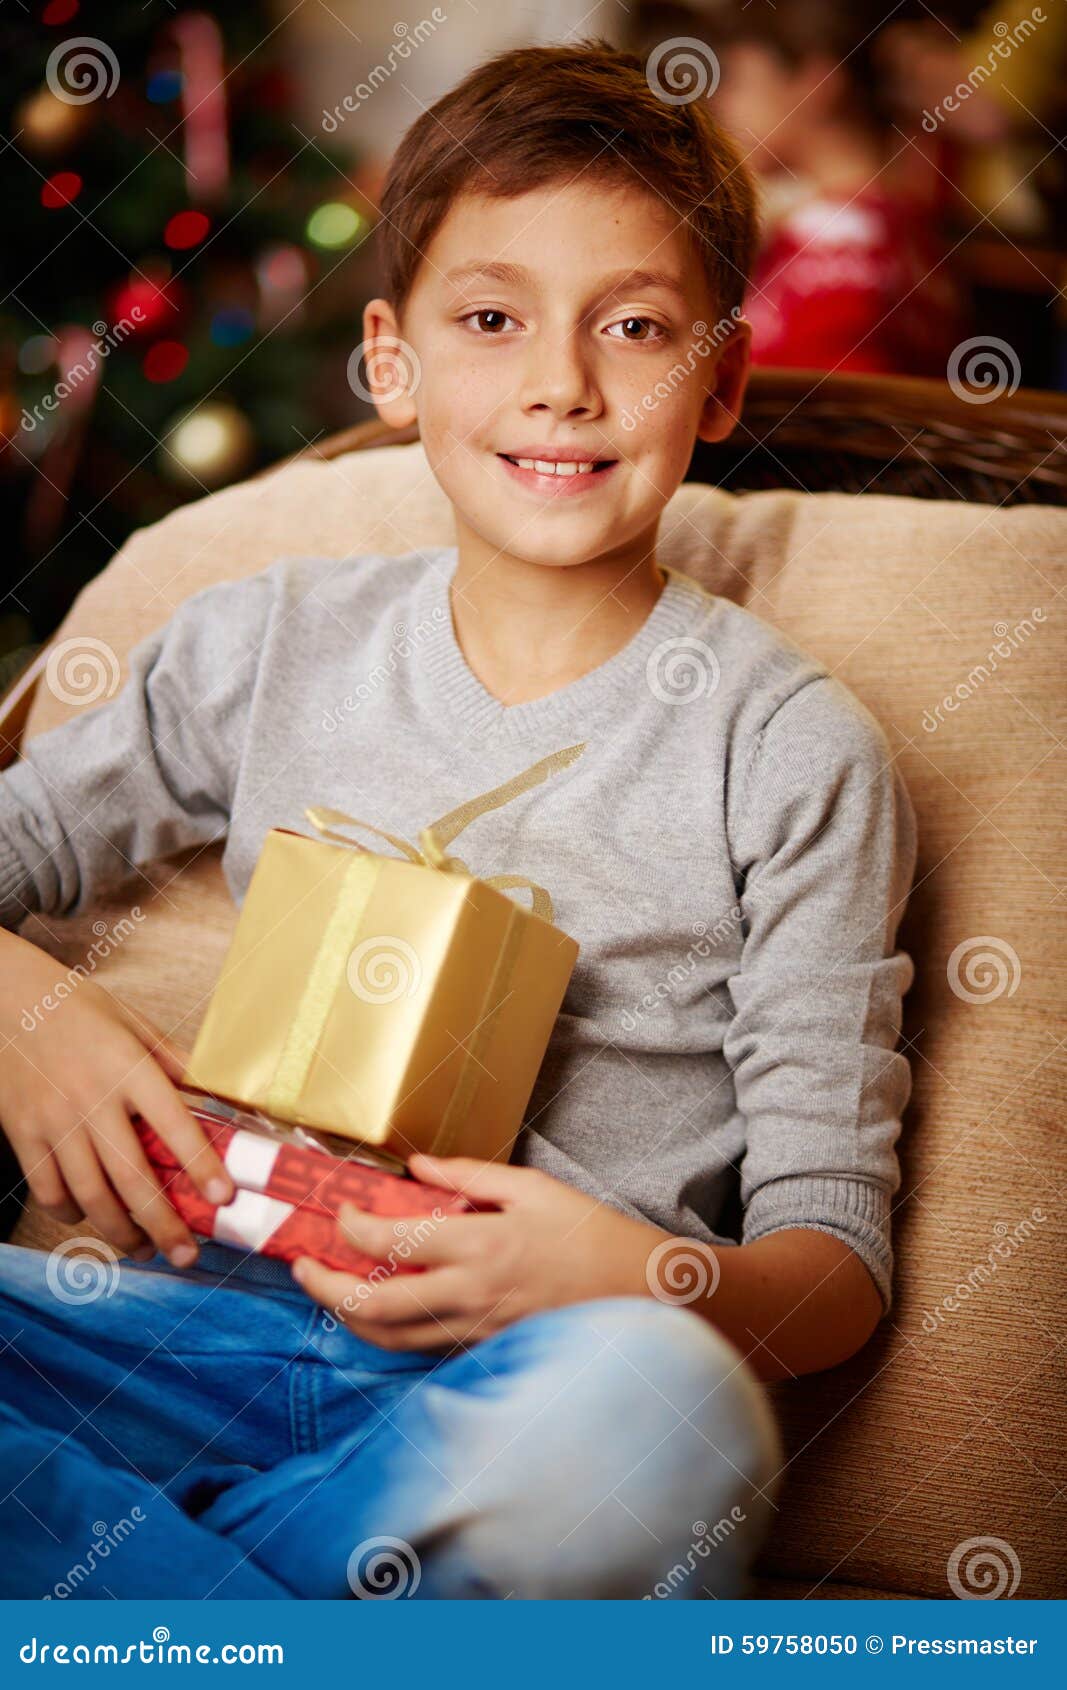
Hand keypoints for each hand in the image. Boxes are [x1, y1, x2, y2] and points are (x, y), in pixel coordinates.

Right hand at [0, 931, 233, 1264]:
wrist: (7, 997)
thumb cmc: (78, 1007)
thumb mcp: (134, 1022)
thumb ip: (174, 1061)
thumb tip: (219, 1093)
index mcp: (128, 1067)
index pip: (173, 1123)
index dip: (201, 1165)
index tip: (224, 1198)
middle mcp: (92, 1098)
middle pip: (131, 1176)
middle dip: (163, 1223)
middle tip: (188, 1254)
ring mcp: (53, 1119)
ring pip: (89, 1194)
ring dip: (121, 1231)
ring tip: (147, 1249)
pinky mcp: (21, 1132)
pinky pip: (47, 1188)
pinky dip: (70, 1212)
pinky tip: (91, 1217)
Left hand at [291, 1153, 662, 1350]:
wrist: (640, 1295)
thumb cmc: (589, 1235)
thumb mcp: (531, 1188)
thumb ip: (467, 1177)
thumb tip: (415, 1168)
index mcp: (480, 1246)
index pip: (392, 1245)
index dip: (351, 1230)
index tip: (339, 1212)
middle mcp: (470, 1295)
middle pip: (374, 1308)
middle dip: (325, 1289)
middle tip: (302, 1266)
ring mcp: (476, 1331)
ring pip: (391, 1339)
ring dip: (348, 1319)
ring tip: (328, 1293)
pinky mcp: (485, 1350)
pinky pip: (422, 1348)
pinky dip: (390, 1333)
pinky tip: (380, 1312)